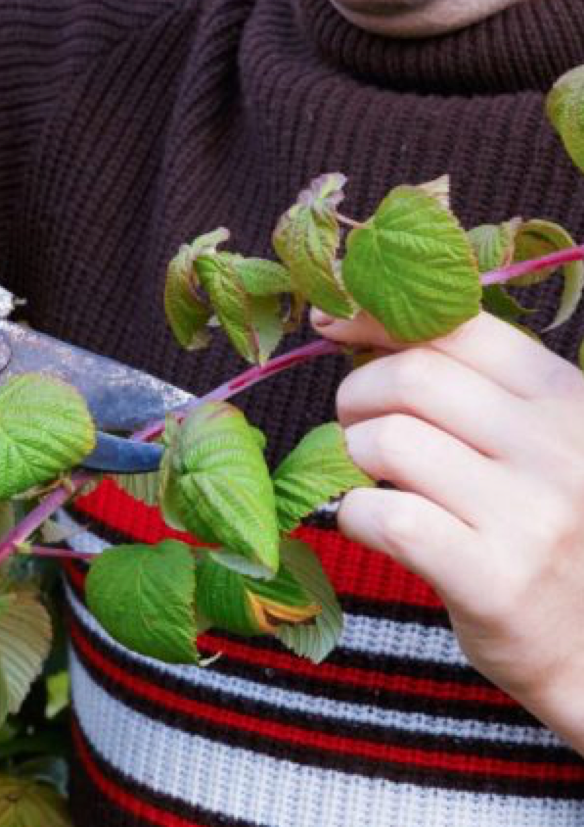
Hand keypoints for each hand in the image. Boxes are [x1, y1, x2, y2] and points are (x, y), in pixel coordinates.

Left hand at [312, 308, 583, 750]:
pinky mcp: (493, 577)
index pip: (459, 326)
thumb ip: (469, 386)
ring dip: (352, 456)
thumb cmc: (546, 531)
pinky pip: (382, 516)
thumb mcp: (534, 443)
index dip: (379, 318)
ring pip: (388, 441)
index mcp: (566, 398)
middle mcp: (557, 446)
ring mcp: (530, 513)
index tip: (334, 323)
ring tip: (369, 478)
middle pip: (412, 376)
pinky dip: (353, 514)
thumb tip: (356, 321)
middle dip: (357, 395)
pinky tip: (372, 524)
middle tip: (355, 426)